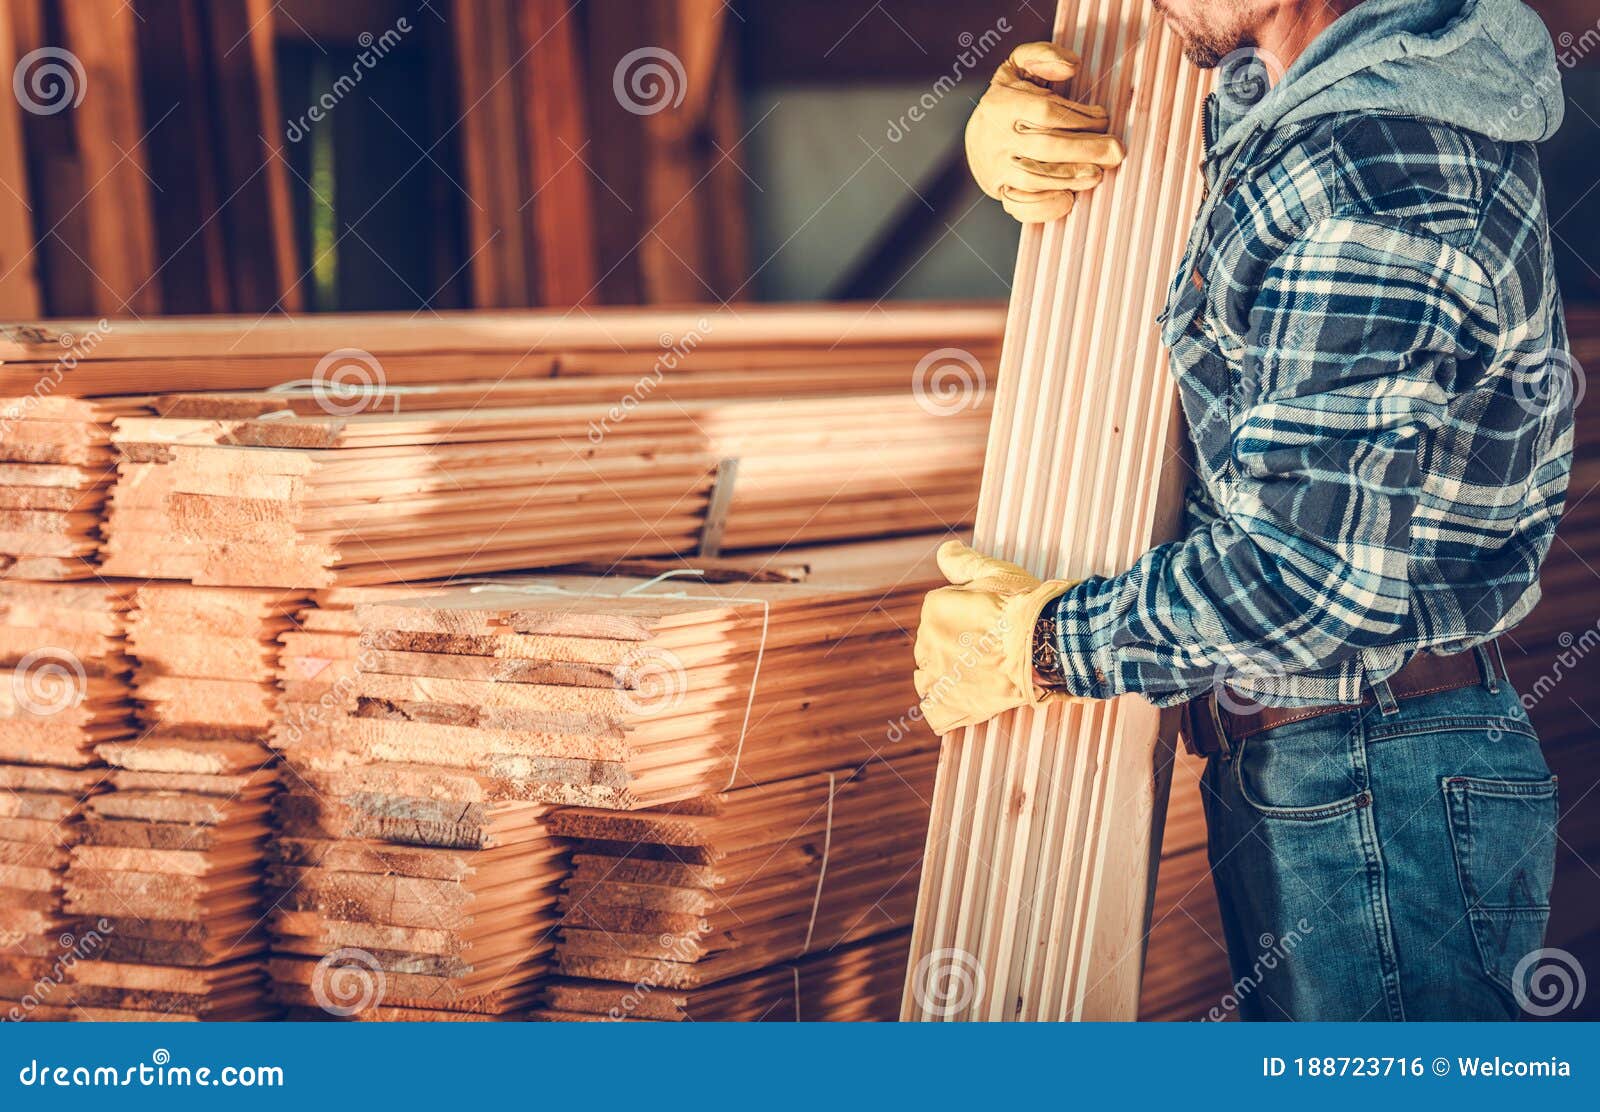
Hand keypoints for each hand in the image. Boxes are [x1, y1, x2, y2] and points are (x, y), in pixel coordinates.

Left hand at [913, 540, 1078, 734]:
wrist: (1046, 641)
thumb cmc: (1024, 605)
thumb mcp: (994, 571)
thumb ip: (962, 561)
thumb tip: (945, 551)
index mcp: (934, 609)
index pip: (938, 618)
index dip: (962, 623)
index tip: (985, 626)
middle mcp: (927, 641)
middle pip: (933, 648)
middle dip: (954, 651)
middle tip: (986, 652)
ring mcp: (938, 675)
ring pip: (929, 679)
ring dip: (947, 678)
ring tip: (975, 677)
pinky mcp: (952, 703)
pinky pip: (935, 711)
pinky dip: (944, 709)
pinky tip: (962, 703)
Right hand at [965, 42, 1125, 222]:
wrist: (978, 135)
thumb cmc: (1011, 97)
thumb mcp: (1019, 66)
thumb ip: (1043, 56)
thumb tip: (1072, 66)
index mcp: (1001, 104)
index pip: (1044, 112)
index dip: (1078, 117)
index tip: (1103, 118)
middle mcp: (996, 138)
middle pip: (1044, 147)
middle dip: (1084, 150)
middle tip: (1116, 151)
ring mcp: (996, 168)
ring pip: (1034, 178)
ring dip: (1070, 178)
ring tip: (1098, 174)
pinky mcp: (999, 191)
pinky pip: (1019, 206)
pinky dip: (1044, 207)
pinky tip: (1068, 199)